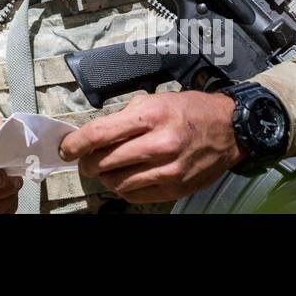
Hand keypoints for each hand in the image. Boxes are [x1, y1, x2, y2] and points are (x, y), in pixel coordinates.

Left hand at [59, 91, 244, 203]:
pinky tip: (126, 178)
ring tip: (106, 169)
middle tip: (85, 160)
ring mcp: (168, 170)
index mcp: (151, 116)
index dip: (76, 144)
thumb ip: (124, 116)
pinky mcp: (175, 188)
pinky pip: (136, 196)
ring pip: (118, 182)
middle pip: (105, 161)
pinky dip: (124, 189)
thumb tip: (95, 133)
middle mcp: (159, 144)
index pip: (100, 134)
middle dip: (87, 163)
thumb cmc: (190, 110)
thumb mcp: (155, 100)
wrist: (229, 129)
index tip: (66, 148)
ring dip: (105, 177)